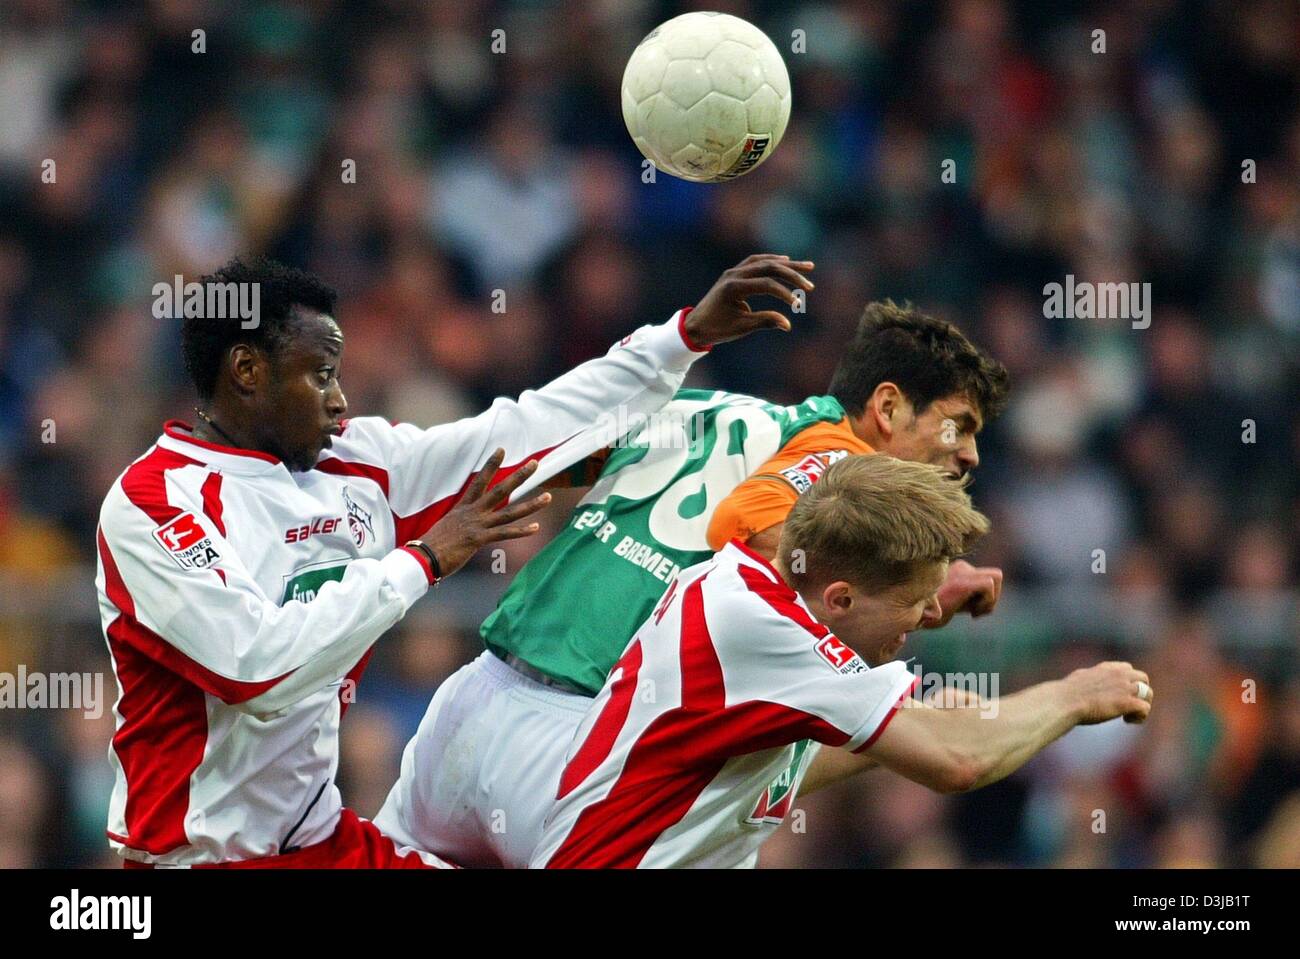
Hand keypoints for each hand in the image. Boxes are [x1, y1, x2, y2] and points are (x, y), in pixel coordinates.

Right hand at [420, 448, 550, 578]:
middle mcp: (473, 512)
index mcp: (463, 508)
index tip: (502, 449)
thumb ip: (459, 522)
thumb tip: (464, 526)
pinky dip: (521, 531)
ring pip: (509, 512)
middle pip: (501, 490)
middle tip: (535, 463)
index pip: (480, 480)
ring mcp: (477, 525)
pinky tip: (536, 528)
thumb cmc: (432, 545)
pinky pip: (504, 534)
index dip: (491, 464)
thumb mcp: (447, 527)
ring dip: (531, 504)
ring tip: (548, 497)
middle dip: (519, 476)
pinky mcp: (479, 539)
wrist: (423, 556)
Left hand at [684, 254, 813, 347]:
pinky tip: (786, 261)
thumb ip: (764, 321)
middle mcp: (733, 274)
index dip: (784, 293)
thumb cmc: (717, 329)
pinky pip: (756, 262)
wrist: (695, 325)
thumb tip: (787, 324)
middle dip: (792, 275)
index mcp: (733, 287)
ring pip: (764, 261)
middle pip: (769, 267)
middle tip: (809, 285)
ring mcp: (733, 271)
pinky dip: (772, 261)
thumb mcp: (741, 328)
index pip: (766, 284)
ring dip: (787, 264)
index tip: (797, 305)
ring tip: (807, 267)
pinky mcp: (734, 273)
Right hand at [930, 560, 1002, 627]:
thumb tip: (985, 606)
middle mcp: (960, 567)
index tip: (972, 612)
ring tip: (972, 613)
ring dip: (990, 600)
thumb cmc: (926, 614)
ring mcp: (960, 572)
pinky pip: (988, 585)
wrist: (909, 616)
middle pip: (996, 575)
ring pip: (996, 577)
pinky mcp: (960, 582)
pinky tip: (971, 614)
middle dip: (993, 597)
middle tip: (975, 612)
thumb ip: (966, 600)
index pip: (987, 577)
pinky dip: (986, 602)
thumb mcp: (950, 604)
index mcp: (957, 570)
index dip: (987, 597)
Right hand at [1065, 662, 1153, 725]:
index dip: (1127, 681)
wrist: (1066, 701)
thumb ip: (1089, 678)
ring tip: (1130, 716)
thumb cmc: (1067, 693)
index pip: (1127, 668)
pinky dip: (1140, 716)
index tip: (1118, 693)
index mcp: (1107, 668)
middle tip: (1129, 704)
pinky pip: (1145, 708)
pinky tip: (1128, 721)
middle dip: (1140, 691)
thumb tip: (1084, 680)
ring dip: (1143, 704)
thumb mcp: (1080, 678)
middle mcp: (1119, 675)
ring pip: (1148, 693)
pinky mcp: (1127, 703)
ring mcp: (1125, 688)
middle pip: (1143, 679)